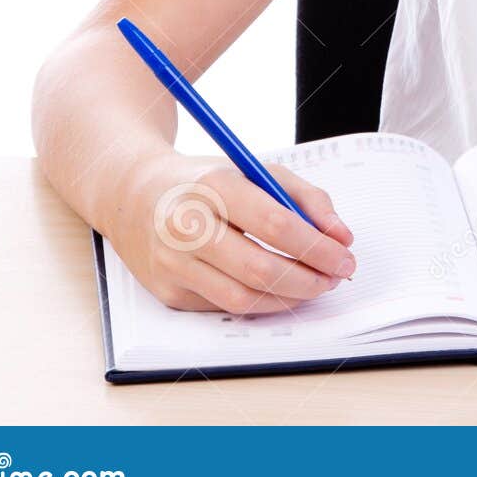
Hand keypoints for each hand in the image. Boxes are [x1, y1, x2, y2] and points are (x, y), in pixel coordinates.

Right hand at [105, 150, 357, 313]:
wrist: (132, 195)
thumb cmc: (205, 181)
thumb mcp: (255, 170)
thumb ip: (305, 197)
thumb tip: (341, 237)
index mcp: (213, 186)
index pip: (274, 224)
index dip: (316, 246)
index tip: (344, 256)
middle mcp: (186, 226)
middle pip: (259, 268)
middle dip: (308, 279)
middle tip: (335, 277)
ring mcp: (173, 263)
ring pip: (243, 297)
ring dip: (288, 298)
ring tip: (314, 285)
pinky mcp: (168, 292)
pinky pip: (224, 306)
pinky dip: (260, 302)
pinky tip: (280, 290)